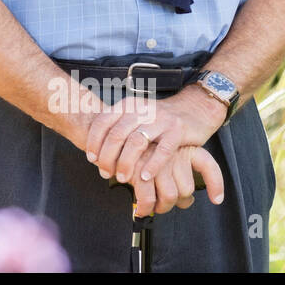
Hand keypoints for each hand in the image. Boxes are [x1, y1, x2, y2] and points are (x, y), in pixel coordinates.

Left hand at [84, 84, 226, 186]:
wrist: (194, 109)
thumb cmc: (158, 119)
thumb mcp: (136, 116)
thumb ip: (118, 128)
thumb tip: (95, 152)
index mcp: (128, 105)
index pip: (103, 122)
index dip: (93, 141)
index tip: (91, 158)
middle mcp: (142, 110)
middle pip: (117, 134)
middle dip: (107, 156)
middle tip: (104, 173)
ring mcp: (160, 120)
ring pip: (136, 142)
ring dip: (126, 163)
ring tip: (122, 178)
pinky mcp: (177, 131)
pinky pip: (162, 150)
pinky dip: (152, 165)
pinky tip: (144, 178)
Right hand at [129, 144, 224, 216]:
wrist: (107, 125)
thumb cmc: (132, 141)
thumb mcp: (157, 145)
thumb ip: (173, 166)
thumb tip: (184, 200)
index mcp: (182, 145)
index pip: (207, 165)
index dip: (215, 183)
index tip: (216, 199)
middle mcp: (174, 153)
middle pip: (187, 189)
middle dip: (175, 202)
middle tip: (163, 205)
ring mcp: (158, 161)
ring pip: (170, 196)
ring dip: (161, 207)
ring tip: (150, 207)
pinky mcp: (140, 169)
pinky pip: (149, 199)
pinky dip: (146, 207)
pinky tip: (140, 209)